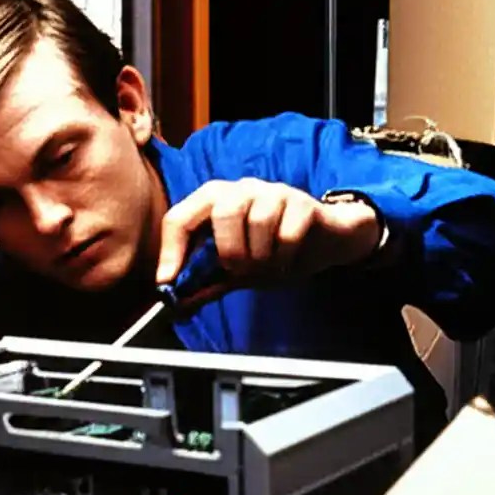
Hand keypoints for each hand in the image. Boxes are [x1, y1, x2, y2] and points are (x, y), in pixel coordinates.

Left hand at [154, 179, 381, 284]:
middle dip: (230, 251)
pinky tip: (288, 261)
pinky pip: (288, 233)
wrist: (326, 242)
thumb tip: (176, 305)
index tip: (168, 280)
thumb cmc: (274, 250)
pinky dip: (285, 256)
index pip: (180, 217)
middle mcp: (242, 189)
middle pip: (223, 210)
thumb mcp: (236, 271)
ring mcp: (274, 192)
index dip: (171, 250)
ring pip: (258, 220)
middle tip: (241, 271)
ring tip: (269, 267)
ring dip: (262, 256)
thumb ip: (207, 284)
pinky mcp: (303, 203)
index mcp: (216, 201)